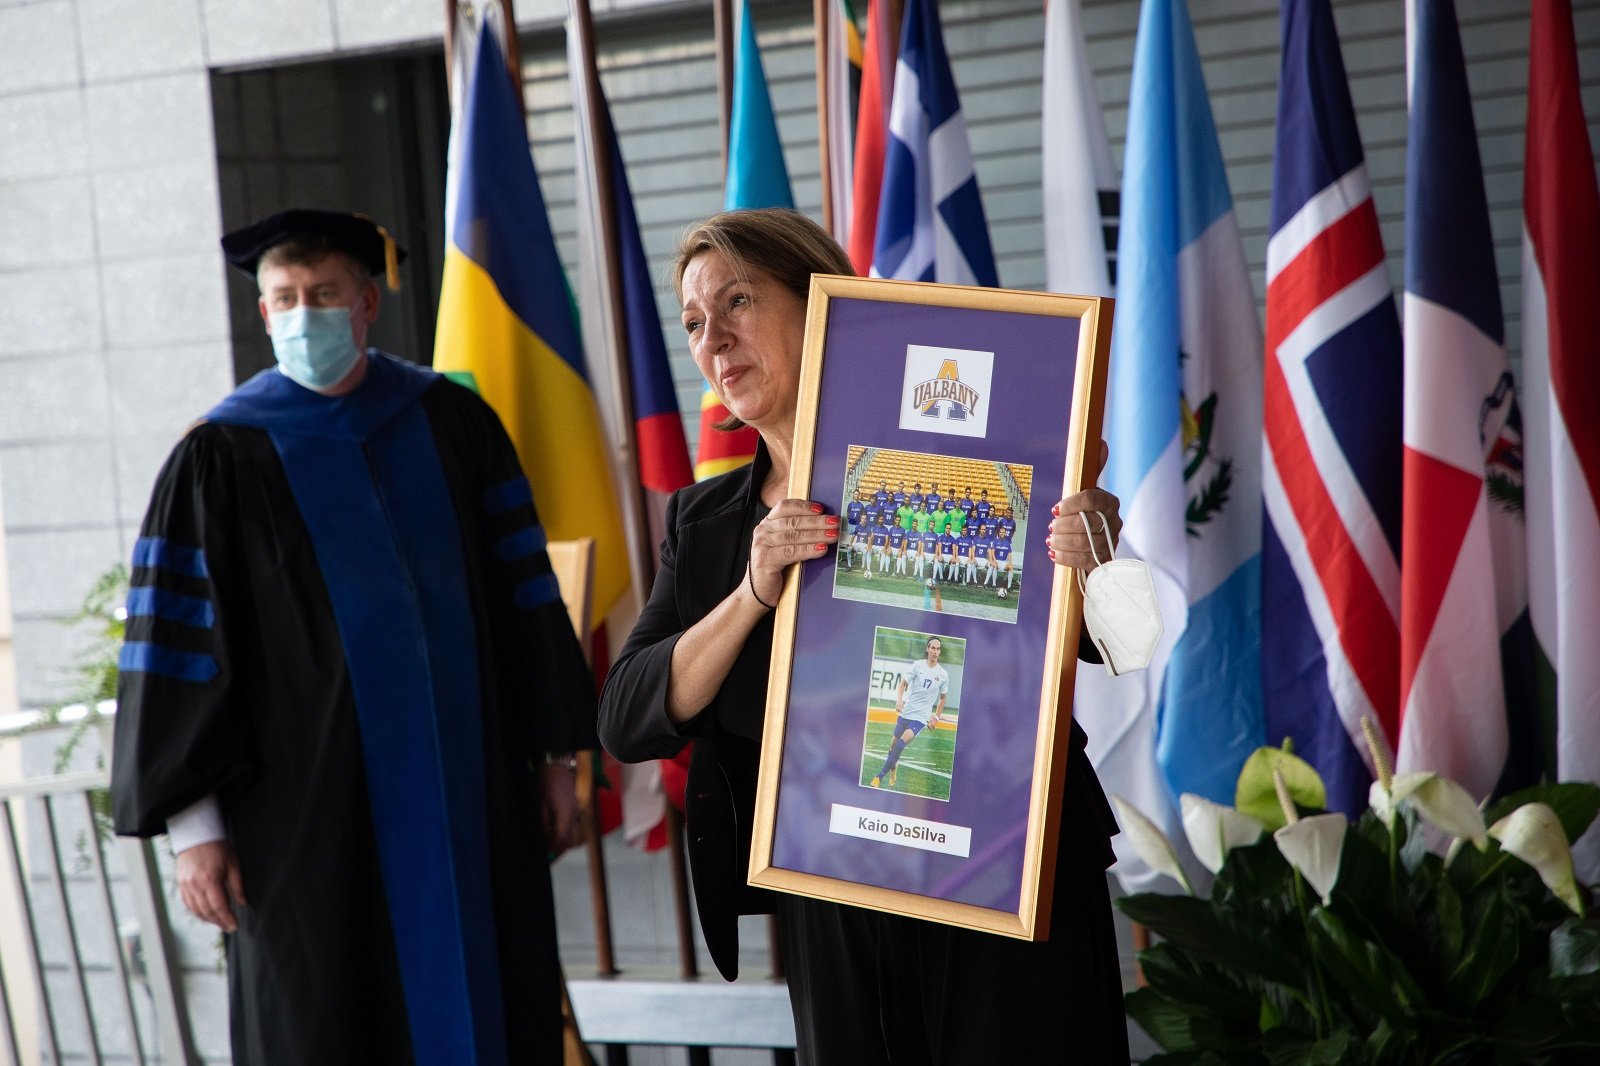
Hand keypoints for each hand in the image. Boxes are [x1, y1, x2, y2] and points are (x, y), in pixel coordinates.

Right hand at [176, 840, 245, 932]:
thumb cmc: (218, 848)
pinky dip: (197, 912)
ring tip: (219, 923)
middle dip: (219, 922)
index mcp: (210, 880)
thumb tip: (243, 903)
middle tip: (229, 927)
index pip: (219, 906)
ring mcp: (186, 886)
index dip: (227, 918)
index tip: (234, 925)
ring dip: (208, 919)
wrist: (197, 837)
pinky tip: (205, 914)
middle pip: (206, 911)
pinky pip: (188, 904)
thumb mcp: (233, 864)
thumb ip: (238, 886)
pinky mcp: (181, 885)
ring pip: (196, 910)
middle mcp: (195, 885)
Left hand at [540, 760, 581, 855]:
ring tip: (551, 842)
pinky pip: (574, 824)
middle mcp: (574, 814)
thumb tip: (543, 838)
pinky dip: (566, 830)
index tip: (546, 854)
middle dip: (559, 847)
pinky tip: (556, 830)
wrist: (558, 766)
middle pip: (570, 838)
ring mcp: (577, 810)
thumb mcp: (540, 803)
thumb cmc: (547, 782)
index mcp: (566, 814)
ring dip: (563, 839)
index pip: (562, 838)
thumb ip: (544, 822)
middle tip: (548, 852)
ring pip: (573, 832)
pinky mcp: (576, 807)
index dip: (554, 849)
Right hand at [747, 500, 838, 606]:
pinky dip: (808, 550)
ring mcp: (762, 545)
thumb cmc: (775, 569)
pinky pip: (791, 552)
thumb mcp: (784, 546)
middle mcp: (763, 531)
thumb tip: (825, 525)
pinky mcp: (765, 560)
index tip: (821, 509)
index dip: (804, 506)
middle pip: (793, 522)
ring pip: (794, 536)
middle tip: (835, 522)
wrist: (757, 592)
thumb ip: (796, 534)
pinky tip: (822, 549)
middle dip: (817, 522)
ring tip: (833, 535)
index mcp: (767, 524)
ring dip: (817, 534)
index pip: (785, 507)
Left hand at [1046, 439, 1121, 571]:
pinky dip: (1066, 557)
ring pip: (1085, 543)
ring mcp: (1110, 542)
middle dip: (1064, 524)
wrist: (1095, 543)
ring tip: (1051, 539)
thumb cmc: (1087, 512)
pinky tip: (1054, 552)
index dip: (1072, 504)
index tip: (1055, 508)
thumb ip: (1093, 467)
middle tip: (1051, 526)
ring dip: (1063, 541)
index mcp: (1110, 502)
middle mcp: (1114, 522)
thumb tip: (1100, 441)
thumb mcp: (1087, 490)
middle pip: (1087, 523)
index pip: (1092, 498)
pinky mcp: (1104, 561)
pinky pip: (1085, 561)